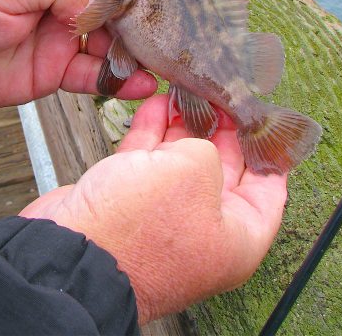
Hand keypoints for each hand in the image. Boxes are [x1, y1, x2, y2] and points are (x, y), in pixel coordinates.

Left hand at [0, 0, 166, 107]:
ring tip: (167, 55)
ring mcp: (63, 33)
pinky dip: (118, 80)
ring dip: (139, 48)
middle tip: (180, 17)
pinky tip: (140, 83)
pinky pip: (95, 75)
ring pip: (113, 40)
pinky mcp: (56, 69)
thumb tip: (99, 12)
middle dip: (148, 5)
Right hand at [19, 94, 287, 324]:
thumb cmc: (138, 230)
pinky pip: (148, 161)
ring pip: (180, 163)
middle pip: (223, 171)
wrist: (72, 248)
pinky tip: (158, 105)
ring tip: (187, 93)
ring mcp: (163, 217)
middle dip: (221, 130)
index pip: (269, 189)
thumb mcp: (197, 171)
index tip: (263, 117)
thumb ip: (209, 147)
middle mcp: (203, 231)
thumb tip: (196, 140)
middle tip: (221, 97)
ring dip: (183, 126)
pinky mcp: (127, 203)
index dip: (267, 149)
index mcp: (236, 238)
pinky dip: (153, 132)